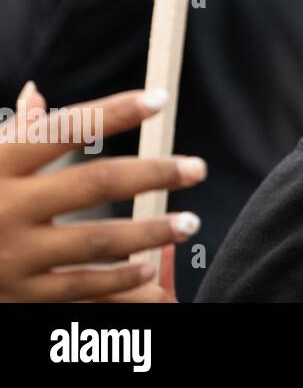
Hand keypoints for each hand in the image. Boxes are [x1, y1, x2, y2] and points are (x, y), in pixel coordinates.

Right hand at [0, 82, 205, 301]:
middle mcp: (5, 207)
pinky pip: (77, 288)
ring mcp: (11, 255)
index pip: (65, 129)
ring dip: (150, 233)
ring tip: (189, 222)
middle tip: (198, 168)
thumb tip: (36, 91)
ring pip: (96, 242)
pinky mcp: (16, 295)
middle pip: (94, 183)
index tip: (160, 100)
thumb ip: (13, 133)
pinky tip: (149, 268)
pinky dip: (117, 280)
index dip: (114, 112)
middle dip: (153, 174)